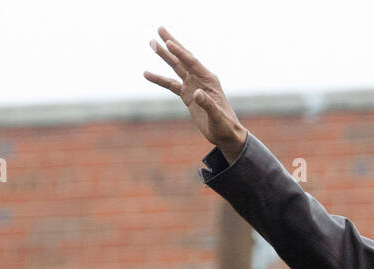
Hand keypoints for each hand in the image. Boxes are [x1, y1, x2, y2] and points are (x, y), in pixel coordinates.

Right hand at [144, 26, 247, 162]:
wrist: (226, 135)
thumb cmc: (225, 126)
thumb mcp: (217, 117)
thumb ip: (208, 104)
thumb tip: (196, 93)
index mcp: (209, 80)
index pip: (192, 62)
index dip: (180, 52)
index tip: (168, 42)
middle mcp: (201, 79)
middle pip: (183, 58)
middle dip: (172, 44)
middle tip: (160, 29)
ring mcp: (193, 86)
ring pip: (176, 67)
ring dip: (164, 55)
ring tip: (151, 42)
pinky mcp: (187, 95)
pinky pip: (171, 84)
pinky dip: (159, 79)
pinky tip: (146, 74)